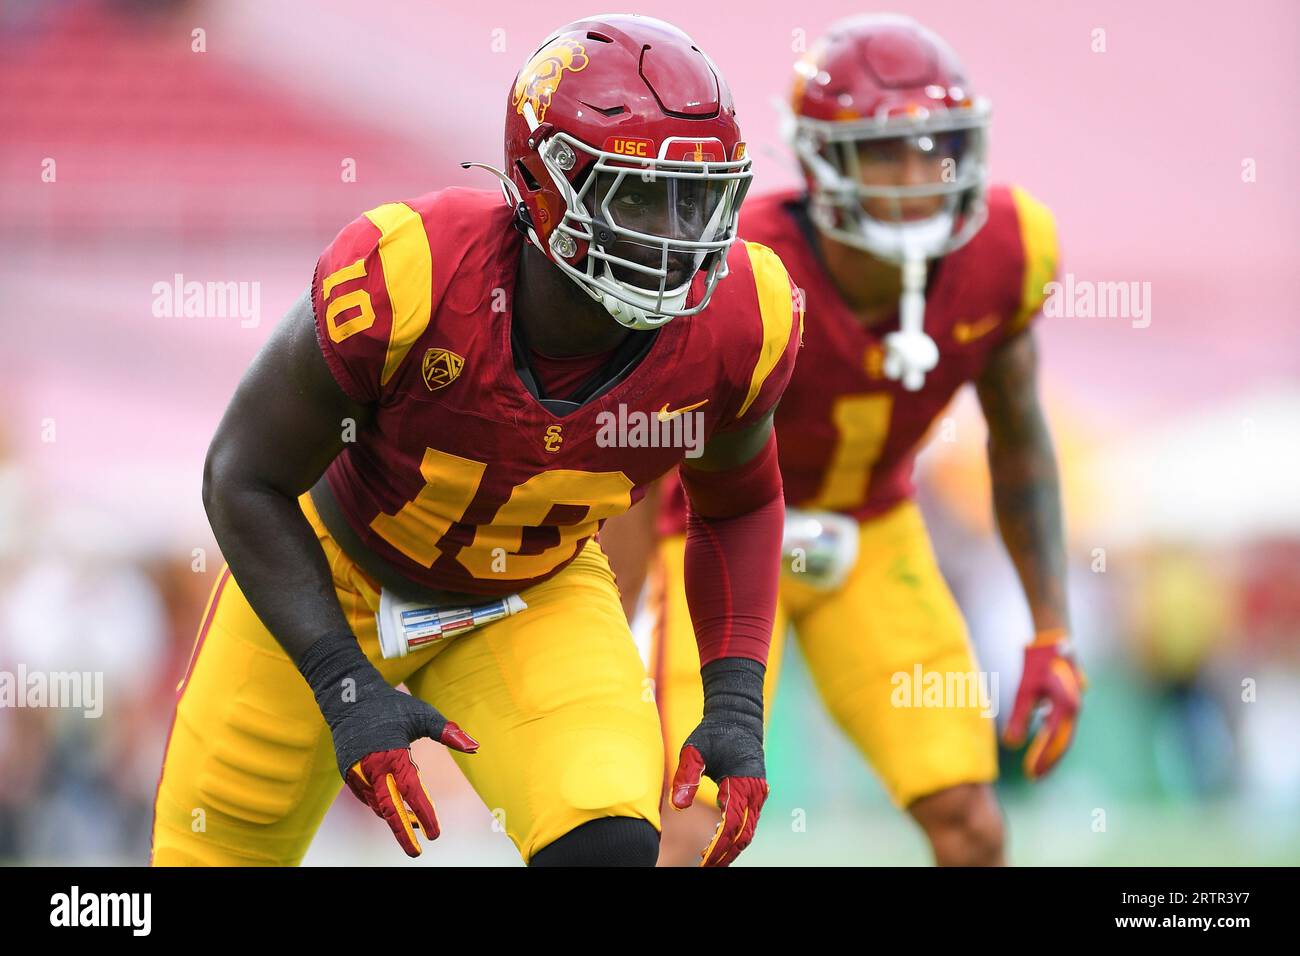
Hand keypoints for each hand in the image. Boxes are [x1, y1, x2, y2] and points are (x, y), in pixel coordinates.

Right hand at [298, 635, 478, 856]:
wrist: (350, 698)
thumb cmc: (391, 707)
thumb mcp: (423, 716)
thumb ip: (448, 732)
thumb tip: (474, 746)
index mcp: (393, 755)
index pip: (412, 792)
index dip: (424, 814)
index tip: (436, 834)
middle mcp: (373, 768)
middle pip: (389, 810)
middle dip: (403, 834)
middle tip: (417, 852)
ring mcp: (357, 773)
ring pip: (378, 806)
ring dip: (395, 819)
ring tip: (414, 826)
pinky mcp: (348, 773)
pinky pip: (367, 797)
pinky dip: (382, 806)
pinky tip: (396, 808)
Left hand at [670, 657, 767, 866]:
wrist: (736, 718)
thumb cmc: (713, 734)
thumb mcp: (694, 750)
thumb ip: (686, 776)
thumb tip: (678, 805)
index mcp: (742, 782)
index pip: (732, 823)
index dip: (718, 845)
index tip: (704, 860)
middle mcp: (755, 791)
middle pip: (744, 834)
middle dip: (726, 854)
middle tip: (705, 867)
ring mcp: (758, 794)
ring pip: (748, 831)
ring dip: (731, 848)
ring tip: (710, 861)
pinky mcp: (754, 794)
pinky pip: (748, 822)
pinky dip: (735, 837)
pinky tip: (717, 845)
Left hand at [1002, 629, 1086, 779]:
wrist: (1055, 636)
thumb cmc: (1039, 661)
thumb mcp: (1025, 689)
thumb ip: (1020, 718)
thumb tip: (1011, 745)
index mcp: (1067, 708)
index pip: (1054, 743)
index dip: (1042, 760)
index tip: (1030, 776)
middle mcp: (1074, 708)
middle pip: (1062, 742)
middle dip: (1049, 760)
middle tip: (1034, 777)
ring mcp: (1074, 702)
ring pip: (1063, 732)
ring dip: (1051, 748)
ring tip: (1038, 764)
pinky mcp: (1068, 696)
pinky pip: (1062, 721)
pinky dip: (1052, 733)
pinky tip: (1041, 735)